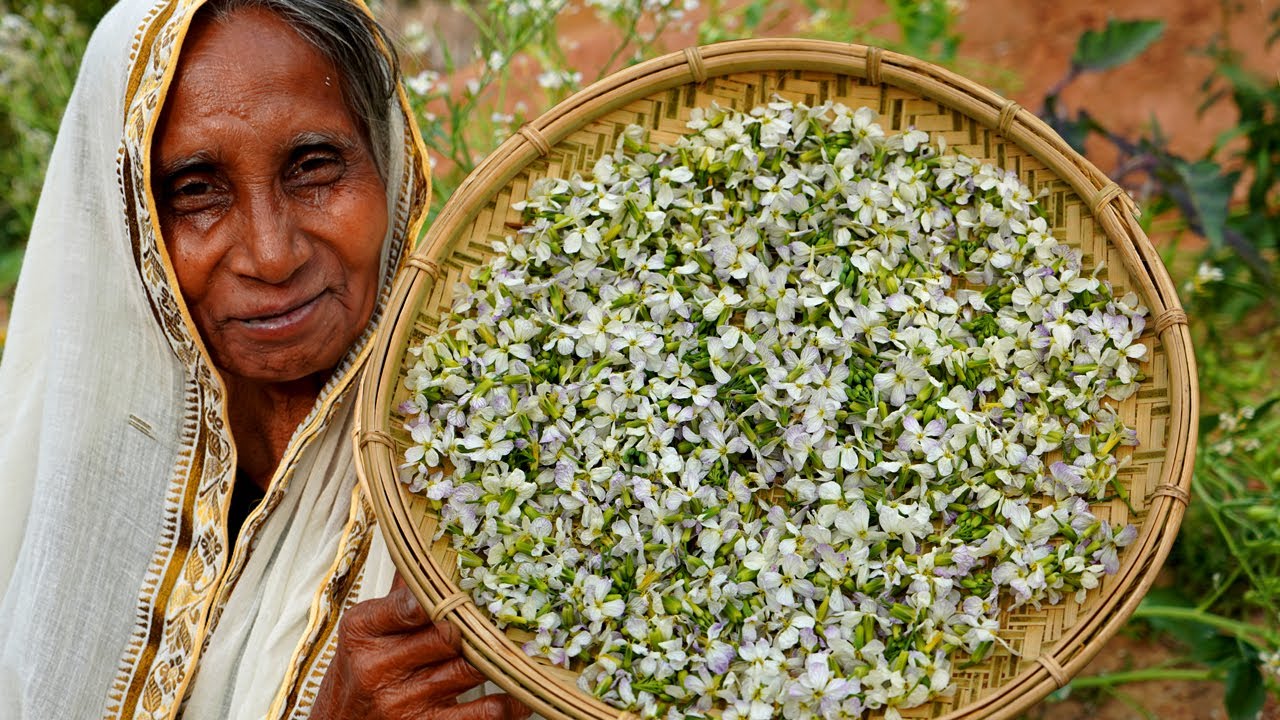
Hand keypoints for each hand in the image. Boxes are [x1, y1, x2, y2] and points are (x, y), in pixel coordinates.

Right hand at [310, 575, 530, 718]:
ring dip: (501, 656)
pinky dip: (507, 702)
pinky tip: (523, 690)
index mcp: (365, 630)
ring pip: (468, 670)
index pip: (407, 605)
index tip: (470, 586)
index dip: (442, 595)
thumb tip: (430, 544)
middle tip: (514, 607)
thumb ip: (401, 593)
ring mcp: (403, 702)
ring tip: (530, 642)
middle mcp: (380, 667)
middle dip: (481, 623)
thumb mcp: (368, 627)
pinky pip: (479, 714)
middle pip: (446, 636)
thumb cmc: (360, 670)